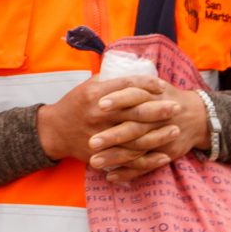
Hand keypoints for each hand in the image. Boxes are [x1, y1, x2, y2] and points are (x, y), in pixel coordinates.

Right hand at [38, 76, 206, 182]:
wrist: (54, 131)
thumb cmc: (74, 105)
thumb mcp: (87, 87)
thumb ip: (110, 81)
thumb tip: (136, 73)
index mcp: (94, 95)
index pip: (127, 87)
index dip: (147, 85)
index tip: (162, 86)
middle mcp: (98, 114)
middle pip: (135, 111)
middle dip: (159, 109)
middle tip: (177, 107)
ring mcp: (99, 135)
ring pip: (135, 137)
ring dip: (158, 134)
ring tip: (176, 130)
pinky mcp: (100, 153)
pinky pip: (128, 158)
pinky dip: (148, 158)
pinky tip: (163, 155)